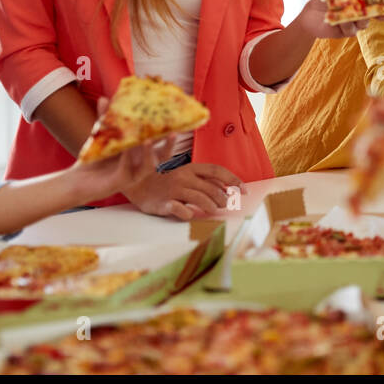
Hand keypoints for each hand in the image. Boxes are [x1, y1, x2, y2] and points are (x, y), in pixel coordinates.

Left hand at [68, 94, 175, 200]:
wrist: (79, 180)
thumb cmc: (95, 159)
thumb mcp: (102, 136)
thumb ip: (105, 119)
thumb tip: (105, 98)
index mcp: (141, 152)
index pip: (160, 141)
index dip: (170, 131)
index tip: (178, 119)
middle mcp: (142, 163)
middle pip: (163, 156)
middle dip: (170, 145)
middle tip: (174, 132)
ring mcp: (134, 174)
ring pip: (150, 165)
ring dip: (149, 153)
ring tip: (147, 140)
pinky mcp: (123, 181)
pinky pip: (128, 168)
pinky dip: (127, 158)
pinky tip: (126, 149)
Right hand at [123, 163, 242, 219]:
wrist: (137, 185)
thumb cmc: (166, 181)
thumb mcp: (186, 176)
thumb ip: (205, 180)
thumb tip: (227, 189)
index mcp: (191, 167)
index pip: (218, 171)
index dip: (234, 180)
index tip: (245, 190)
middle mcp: (183, 176)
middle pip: (211, 188)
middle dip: (224, 198)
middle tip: (228, 205)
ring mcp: (174, 189)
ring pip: (199, 198)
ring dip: (211, 206)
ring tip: (215, 211)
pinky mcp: (164, 203)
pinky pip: (180, 209)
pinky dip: (188, 214)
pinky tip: (192, 216)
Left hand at [294, 0, 383, 39]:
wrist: (311, 11)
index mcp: (361, 0)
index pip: (377, 1)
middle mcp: (361, 12)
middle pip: (375, 13)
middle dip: (380, 12)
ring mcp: (355, 23)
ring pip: (364, 23)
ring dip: (358, 16)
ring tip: (349, 11)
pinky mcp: (346, 32)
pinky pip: (352, 29)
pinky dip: (345, 23)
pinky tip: (339, 20)